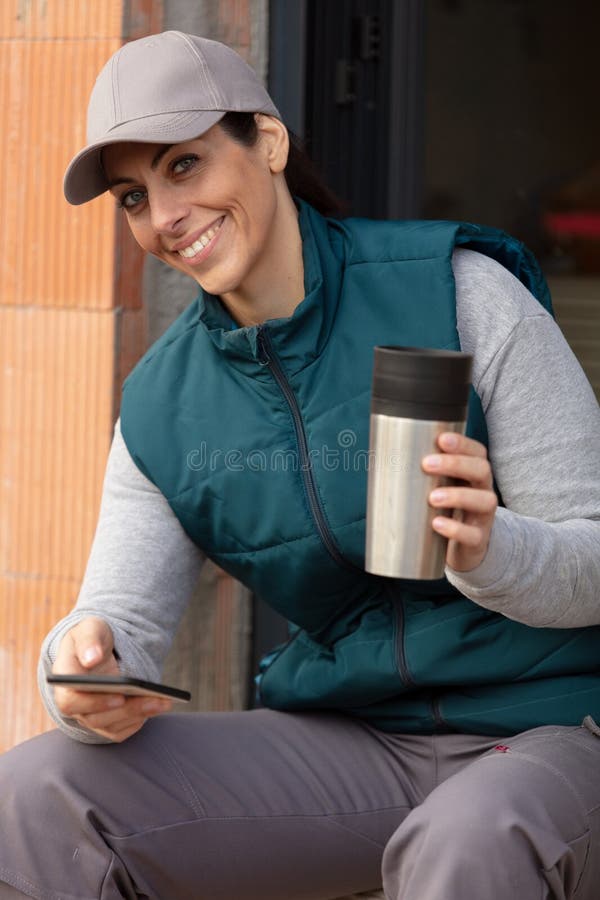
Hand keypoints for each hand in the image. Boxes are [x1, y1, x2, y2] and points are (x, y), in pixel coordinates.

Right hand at [51, 616, 171, 741]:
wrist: (100, 650)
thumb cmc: (93, 638)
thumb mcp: (90, 628)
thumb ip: (89, 640)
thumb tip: (92, 658)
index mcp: (64, 681)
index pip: (70, 701)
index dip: (94, 703)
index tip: (119, 696)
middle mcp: (74, 703)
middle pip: (95, 718)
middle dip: (127, 710)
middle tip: (153, 699)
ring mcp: (88, 715)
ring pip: (110, 725)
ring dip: (138, 715)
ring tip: (163, 701)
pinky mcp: (104, 722)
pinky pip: (120, 730)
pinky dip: (138, 721)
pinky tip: (157, 706)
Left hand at [422, 432, 497, 572]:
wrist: (461, 546)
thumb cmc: (444, 509)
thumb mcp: (437, 488)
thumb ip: (420, 474)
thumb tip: (380, 456)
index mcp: (473, 474)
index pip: (477, 452)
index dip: (463, 444)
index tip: (441, 439)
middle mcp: (483, 491)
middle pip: (482, 470)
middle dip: (455, 464)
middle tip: (427, 464)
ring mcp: (483, 516)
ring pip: (485, 501)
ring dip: (458, 496)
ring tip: (432, 498)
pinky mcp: (478, 540)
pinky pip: (473, 535)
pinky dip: (455, 529)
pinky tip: (436, 524)